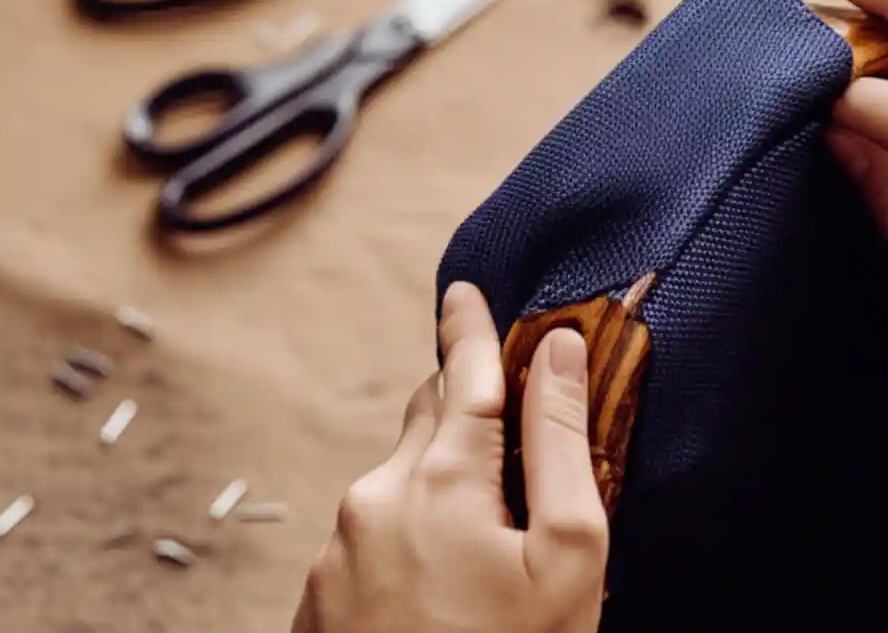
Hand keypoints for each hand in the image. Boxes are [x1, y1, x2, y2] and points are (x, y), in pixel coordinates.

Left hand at [292, 283, 607, 632]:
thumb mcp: (568, 556)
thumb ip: (561, 442)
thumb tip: (558, 351)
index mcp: (438, 480)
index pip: (462, 373)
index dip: (470, 326)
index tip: (465, 291)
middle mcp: (374, 500)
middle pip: (426, 418)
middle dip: (464, 402)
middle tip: (507, 416)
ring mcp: (337, 552)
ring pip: (397, 479)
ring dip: (440, 478)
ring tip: (490, 535)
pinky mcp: (319, 597)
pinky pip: (371, 533)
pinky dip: (409, 529)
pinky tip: (444, 582)